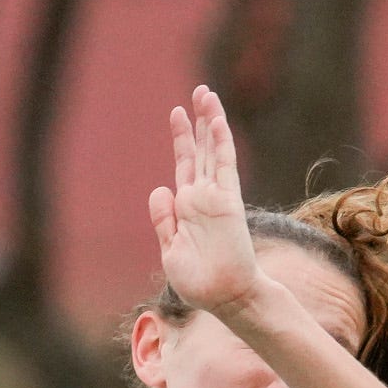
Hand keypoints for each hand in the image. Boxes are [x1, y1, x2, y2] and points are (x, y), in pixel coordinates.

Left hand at [147, 86, 261, 318]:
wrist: (223, 297)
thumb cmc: (199, 280)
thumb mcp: (170, 249)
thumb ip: (163, 220)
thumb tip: (159, 188)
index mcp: (187, 207)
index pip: (186, 164)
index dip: (182, 139)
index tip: (177, 113)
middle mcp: (203, 196)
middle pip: (202, 149)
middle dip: (198, 121)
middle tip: (198, 91)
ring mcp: (217, 196)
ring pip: (214, 150)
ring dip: (210, 122)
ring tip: (206, 94)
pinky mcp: (228, 201)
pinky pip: (225, 165)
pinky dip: (220, 143)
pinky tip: (216, 121)